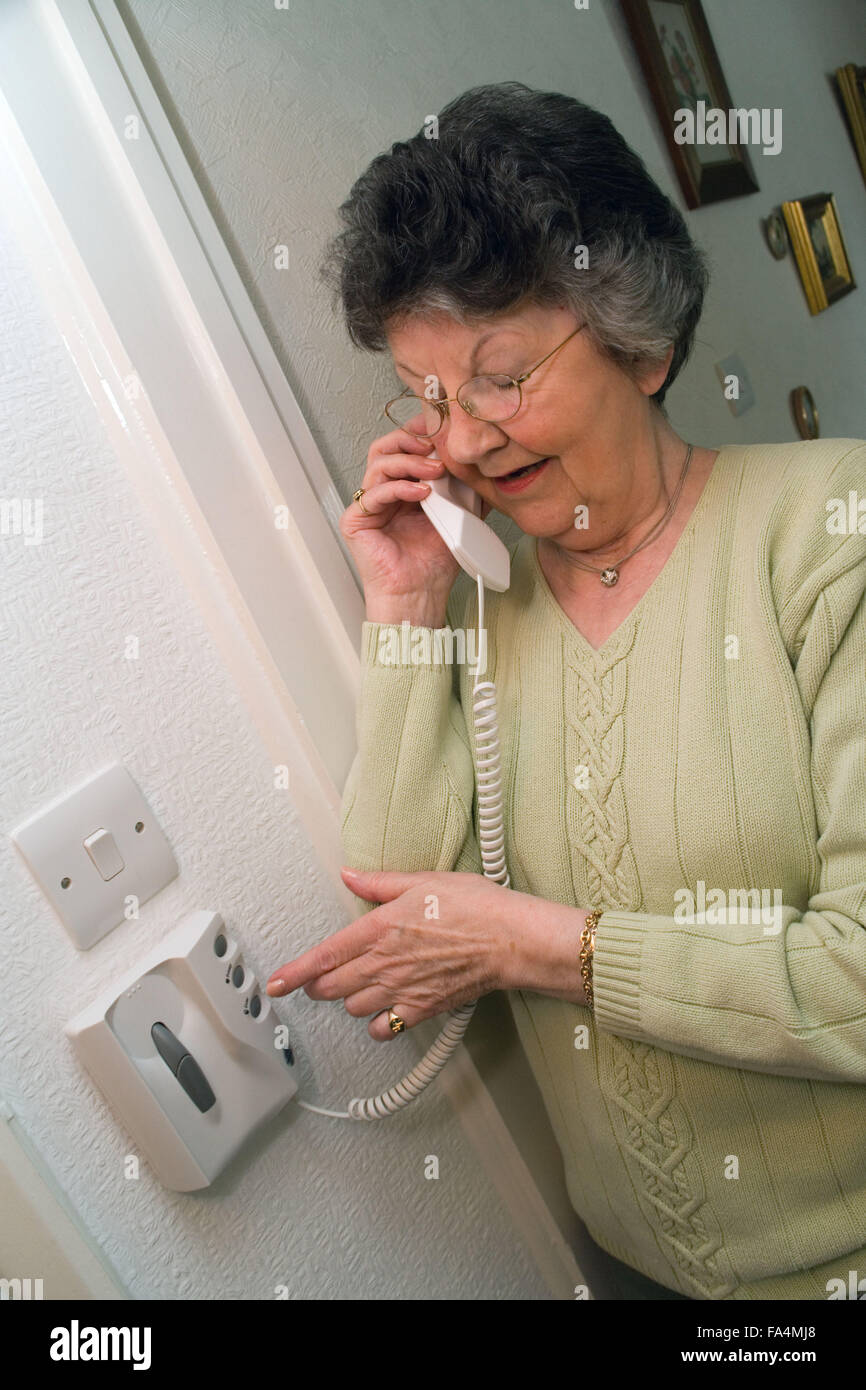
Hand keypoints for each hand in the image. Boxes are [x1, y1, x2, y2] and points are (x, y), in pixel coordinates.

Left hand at [265, 868, 591, 1038]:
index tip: (275, 983)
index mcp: (378, 930)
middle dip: (318, 985)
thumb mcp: (422, 881)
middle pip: (332, 986)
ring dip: (348, 1000)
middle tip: (316, 980)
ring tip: (355, 988)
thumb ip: (379, 883)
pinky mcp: (422, 1009)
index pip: (322, 957)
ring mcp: (402, 990)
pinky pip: (385, 1029)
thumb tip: (349, 875)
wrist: (510, 940)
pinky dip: (377, 1025)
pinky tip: (383, 1011)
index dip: (293, 973)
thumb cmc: (475, 906)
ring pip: (354, 1008)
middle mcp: (384, 964)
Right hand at [340, 424, 461, 623]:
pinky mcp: (356, 520)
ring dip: (409, 461)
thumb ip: (468, 490)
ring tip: (435, 471)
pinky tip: (422, 492)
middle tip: (436, 446)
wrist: (420, 595)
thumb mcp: (460, 517)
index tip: (442, 427)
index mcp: (403, 488)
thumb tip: (486, 466)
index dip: (419, 432)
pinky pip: (374, 492)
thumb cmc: (433, 564)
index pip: (404, 447)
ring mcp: (368, 505)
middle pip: (385, 447)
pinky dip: (399, 486)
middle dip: (410, 440)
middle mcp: (383, 493)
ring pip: (379, 463)